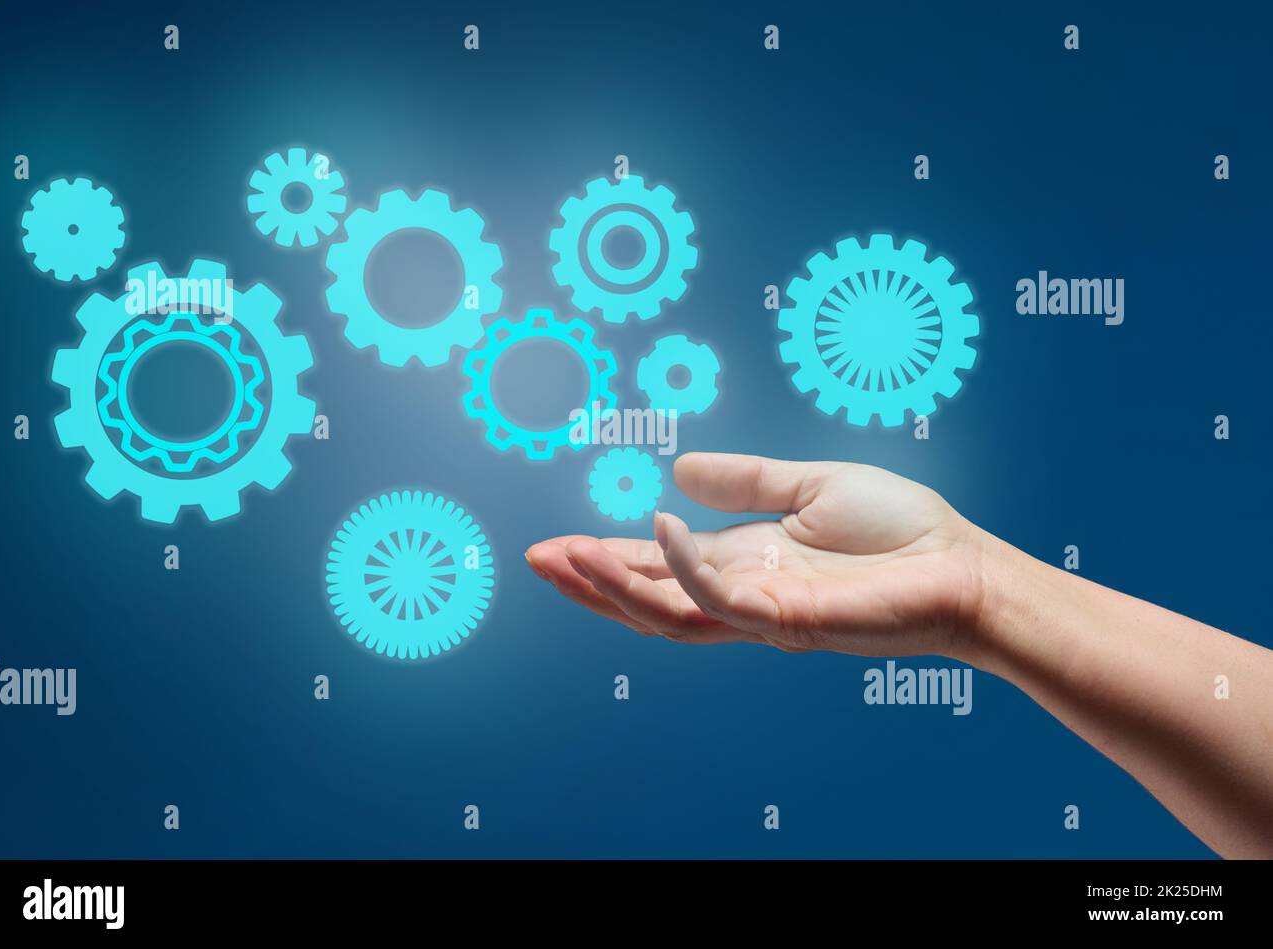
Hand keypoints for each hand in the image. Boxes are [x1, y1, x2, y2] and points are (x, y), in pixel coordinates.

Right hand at [525, 452, 988, 657]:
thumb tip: (679, 469)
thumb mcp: (810, 485)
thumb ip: (747, 480)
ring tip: (568, 558)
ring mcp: (764, 612)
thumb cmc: (899, 532)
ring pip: (670, 613)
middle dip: (592, 581)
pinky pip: (723, 598)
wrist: (964, 567)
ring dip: (616, 587)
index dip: (609, 556)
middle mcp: (745, 594)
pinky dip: (685, 567)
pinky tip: (658, 528)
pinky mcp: (792, 619)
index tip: (560, 542)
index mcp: (745, 562)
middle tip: (536, 559)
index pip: (661, 566)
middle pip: (651, 598)